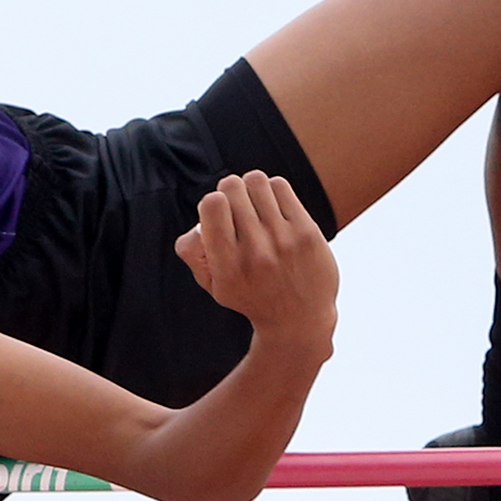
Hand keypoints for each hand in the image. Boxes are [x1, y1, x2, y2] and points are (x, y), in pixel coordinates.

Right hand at [174, 171, 338, 343]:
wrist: (299, 320)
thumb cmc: (251, 296)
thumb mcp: (213, 286)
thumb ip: (194, 253)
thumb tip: (198, 221)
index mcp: (226, 267)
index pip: (212, 205)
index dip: (212, 202)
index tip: (219, 216)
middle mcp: (254, 252)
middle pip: (231, 187)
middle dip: (229, 192)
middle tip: (236, 208)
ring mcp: (283, 240)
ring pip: (256, 181)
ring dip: (250, 188)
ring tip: (254, 205)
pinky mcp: (306, 232)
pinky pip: (279, 186)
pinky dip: (272, 190)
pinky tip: (273, 208)